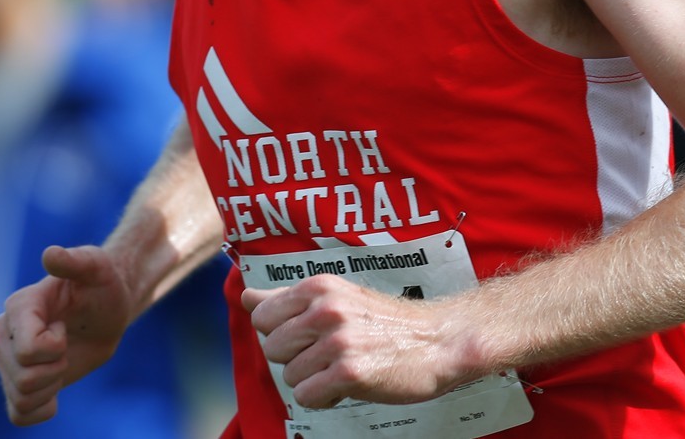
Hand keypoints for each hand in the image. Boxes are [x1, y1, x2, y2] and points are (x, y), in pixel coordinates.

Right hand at [0, 244, 133, 424]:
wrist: (105, 310)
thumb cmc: (101, 284)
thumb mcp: (97, 267)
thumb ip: (75, 261)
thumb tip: (50, 254)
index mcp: (18, 307)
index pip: (27, 350)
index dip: (55, 347)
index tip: (65, 326)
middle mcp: (3, 334)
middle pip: (24, 378)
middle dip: (57, 368)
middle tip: (68, 344)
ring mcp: (7, 360)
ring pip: (21, 397)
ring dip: (51, 386)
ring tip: (62, 362)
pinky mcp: (17, 382)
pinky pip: (18, 414)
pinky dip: (39, 410)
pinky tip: (55, 392)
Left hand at [242, 275, 469, 407]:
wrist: (438, 341)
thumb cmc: (385, 322)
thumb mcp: (336, 296)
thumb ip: (286, 298)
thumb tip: (246, 296)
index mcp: (319, 287)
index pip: (262, 316)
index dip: (283, 333)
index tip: (310, 335)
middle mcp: (325, 309)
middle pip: (273, 348)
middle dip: (298, 358)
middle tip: (331, 354)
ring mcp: (337, 340)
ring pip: (290, 375)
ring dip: (313, 380)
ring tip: (344, 367)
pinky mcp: (350, 372)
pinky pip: (307, 396)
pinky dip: (324, 398)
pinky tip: (346, 385)